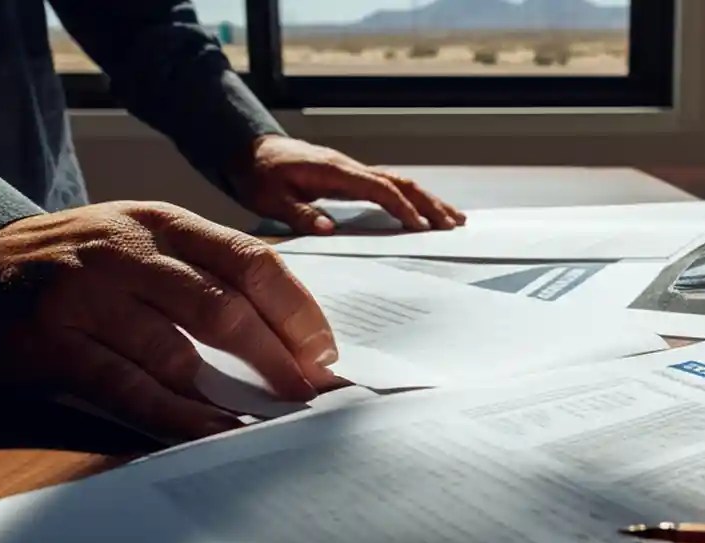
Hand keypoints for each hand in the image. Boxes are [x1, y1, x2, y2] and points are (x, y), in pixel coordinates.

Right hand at [0, 201, 340, 439]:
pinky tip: (213, 429)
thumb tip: (289, 326)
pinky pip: (127, 386)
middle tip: (310, 393)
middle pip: (223, 307)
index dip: (297, 310)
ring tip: (272, 417)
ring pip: (177, 350)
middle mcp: (127, 252)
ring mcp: (86, 296)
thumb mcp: (144, 242)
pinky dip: (177, 414)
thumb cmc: (83, 262)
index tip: (326, 351)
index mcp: (162, 223)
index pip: (250, 262)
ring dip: (232, 390)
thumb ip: (205, 270)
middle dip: (277, 357)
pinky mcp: (52, 343)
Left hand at [229, 135, 465, 234]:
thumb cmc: (260, 176)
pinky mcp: (351, 178)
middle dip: (429, 204)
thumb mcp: (272, 198)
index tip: (421, 227)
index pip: (379, 189)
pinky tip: (424, 212)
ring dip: (428, 200)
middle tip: (454, 225)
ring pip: (400, 183)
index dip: (402, 208)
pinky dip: (412, 199)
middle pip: (400, 183)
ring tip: (454, 219)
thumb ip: (300, 213)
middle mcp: (350, 168)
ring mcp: (353, 172)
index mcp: (335, 172)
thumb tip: (330, 230)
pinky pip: (389, 186)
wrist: (250, 151)